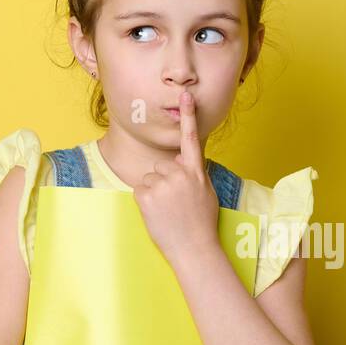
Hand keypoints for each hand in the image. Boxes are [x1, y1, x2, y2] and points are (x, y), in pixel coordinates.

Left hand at [134, 91, 219, 263]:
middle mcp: (180, 173)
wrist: (194, 249)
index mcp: (196, 172)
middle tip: (176, 204)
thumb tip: (179, 161)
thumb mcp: (205, 193)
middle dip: (165, 181)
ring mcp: (162, 183)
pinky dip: (145, 201)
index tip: (185, 95)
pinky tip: (158, 214)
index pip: (191, 139)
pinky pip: (140, 189)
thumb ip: (193, 174)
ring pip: (150, 178)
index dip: (188, 116)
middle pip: (162, 166)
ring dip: (155, 192)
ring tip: (167, 211)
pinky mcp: (146, 194)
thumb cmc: (201, 224)